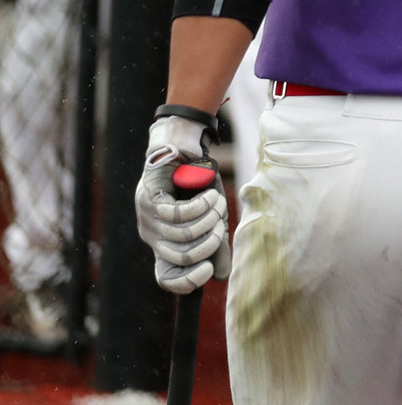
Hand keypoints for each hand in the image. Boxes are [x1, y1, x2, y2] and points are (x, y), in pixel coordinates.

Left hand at [134, 111, 229, 294]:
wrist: (186, 152)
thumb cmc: (199, 187)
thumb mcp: (211, 219)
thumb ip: (215, 245)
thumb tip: (219, 276)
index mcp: (166, 244)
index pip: (166, 277)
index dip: (185, 282)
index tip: (208, 272)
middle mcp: (153, 236)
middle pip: (181, 257)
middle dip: (210, 241)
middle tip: (221, 223)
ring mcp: (148, 219)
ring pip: (183, 234)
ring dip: (210, 217)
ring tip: (217, 201)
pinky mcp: (149, 200)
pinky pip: (179, 214)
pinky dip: (202, 205)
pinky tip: (210, 194)